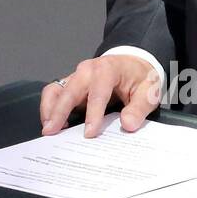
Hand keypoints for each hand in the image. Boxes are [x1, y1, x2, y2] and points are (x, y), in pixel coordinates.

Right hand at [40, 54, 160, 137]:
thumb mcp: (148, 92)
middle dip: (59, 112)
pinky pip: (53, 93)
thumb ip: (138, 109)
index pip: (98, 93)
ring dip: (49, 109)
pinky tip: (52, 123)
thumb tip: (128, 124)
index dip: (93, 114)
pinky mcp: (70, 83)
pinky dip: (49, 107)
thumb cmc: (139, 78)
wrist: (133, 63)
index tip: (89, 133)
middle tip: (52, 132)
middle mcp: (87, 70)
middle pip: (69, 91)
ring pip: (55, 90)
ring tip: (48, 129)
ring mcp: (76, 76)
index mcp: (107, 69)